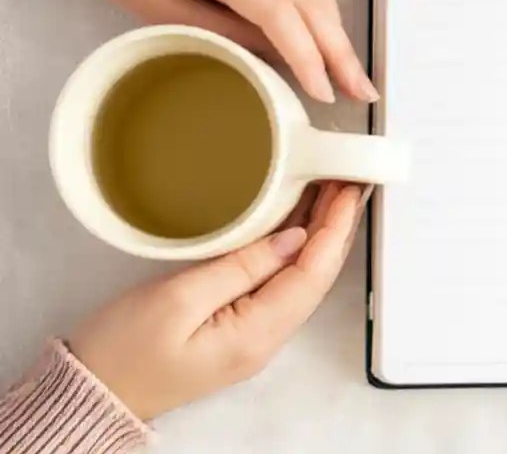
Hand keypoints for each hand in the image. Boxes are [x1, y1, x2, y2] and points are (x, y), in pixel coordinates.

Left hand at [59, 0, 375, 103]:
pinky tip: (330, 23)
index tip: (324, 94)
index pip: (281, 14)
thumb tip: (273, 56)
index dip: (308, 57)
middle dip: (340, 49)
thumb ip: (217, 29)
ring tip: (350, 68)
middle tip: (362, 92)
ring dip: (338, 26)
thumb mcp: (151, 5)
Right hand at [68, 184, 363, 419]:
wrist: (91, 392)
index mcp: (258, 334)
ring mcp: (253, 336)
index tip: (346, 191)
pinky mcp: (237, 329)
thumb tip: (294, 239)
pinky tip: (294, 226)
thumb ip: (241, 267)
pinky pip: (278, 285)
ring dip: (317, 238)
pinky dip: (293, 252)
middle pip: (315, 277)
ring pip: (300, 280)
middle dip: (334, 229)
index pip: (313, 274)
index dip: (334, 229)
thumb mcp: (178, 299)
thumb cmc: (122, 351)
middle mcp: (265, 339)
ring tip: (329, 195)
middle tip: (344, 183)